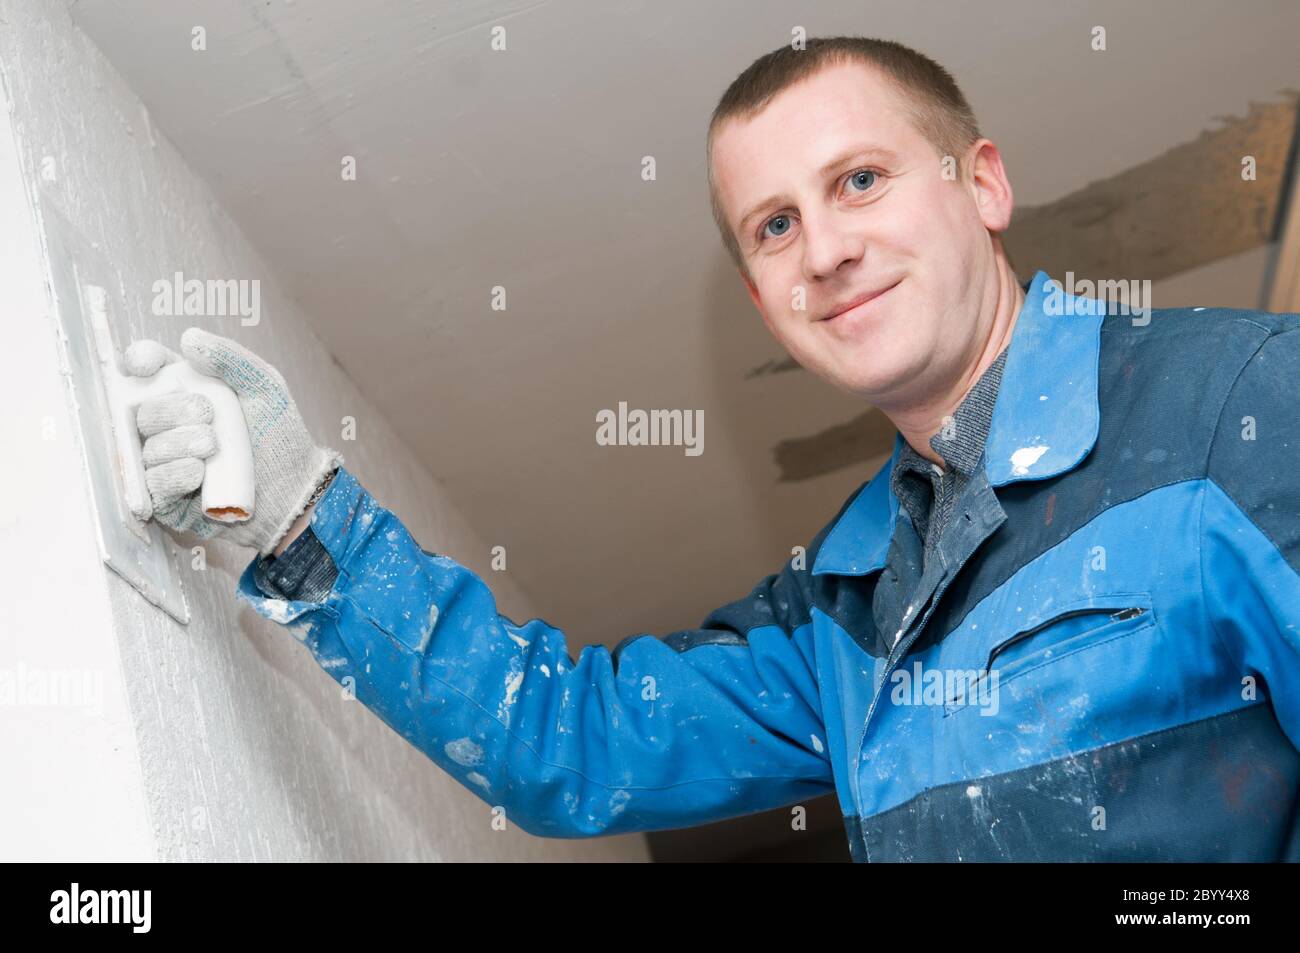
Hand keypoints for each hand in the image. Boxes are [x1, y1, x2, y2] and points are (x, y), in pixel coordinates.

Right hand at [124, 327, 341, 554]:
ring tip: (212, 446)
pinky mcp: (168, 499)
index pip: (147, 372)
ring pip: (147, 448)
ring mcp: (167, 463)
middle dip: (171, 409)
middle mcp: (171, 426)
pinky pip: (152, 484)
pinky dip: (172, 474)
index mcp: (188, 392)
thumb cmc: (279, 437)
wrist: (294, 490)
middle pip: (143, 410)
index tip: (146, 364)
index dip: (139, 363)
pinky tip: (197, 471)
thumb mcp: (265, 388)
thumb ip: (231, 359)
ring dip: (177, 443)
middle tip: (207, 414)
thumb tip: (188, 338)